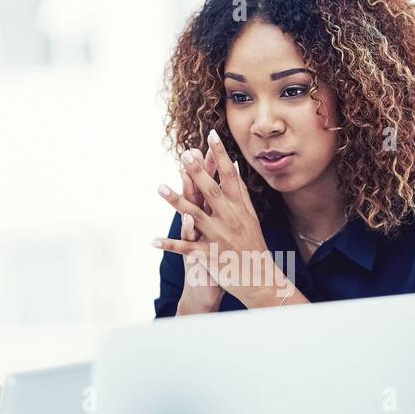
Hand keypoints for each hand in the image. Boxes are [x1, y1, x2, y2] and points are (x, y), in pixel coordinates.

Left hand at [155, 129, 279, 307]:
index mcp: (239, 209)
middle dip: (198, 173)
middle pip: (212, 192)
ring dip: (177, 202)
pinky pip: (188, 249)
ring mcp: (220, 237)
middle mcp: (230, 220)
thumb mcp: (250, 216)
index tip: (212, 134)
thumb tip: (233, 165)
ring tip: (160, 188)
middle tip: (184, 154)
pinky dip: (170, 245)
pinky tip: (153, 241)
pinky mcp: (211, 256)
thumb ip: (239, 192)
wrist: (260, 279)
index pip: (229, 177)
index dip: (221, 155)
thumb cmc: (253, 245)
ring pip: (196, 216)